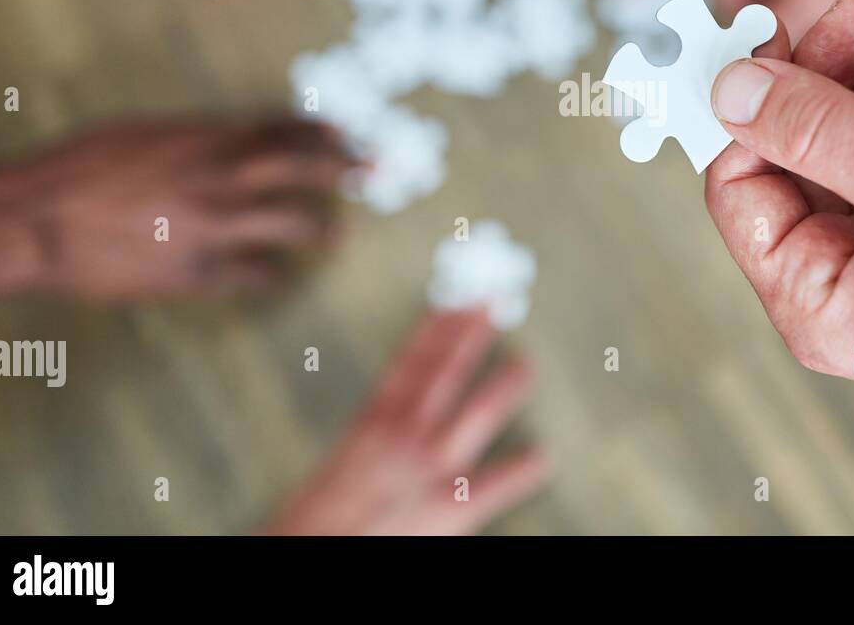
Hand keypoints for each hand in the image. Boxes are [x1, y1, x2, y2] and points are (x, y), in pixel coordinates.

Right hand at [0, 118, 357, 303]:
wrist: (37, 220)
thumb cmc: (81, 168)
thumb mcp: (143, 132)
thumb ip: (197, 135)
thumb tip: (240, 134)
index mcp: (205, 137)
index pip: (283, 127)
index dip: (320, 132)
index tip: (344, 135)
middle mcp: (220, 177)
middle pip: (305, 167)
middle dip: (346, 168)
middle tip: (373, 173)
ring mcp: (213, 226)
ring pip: (295, 223)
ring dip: (323, 228)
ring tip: (336, 234)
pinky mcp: (196, 272)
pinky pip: (254, 275)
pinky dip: (271, 274)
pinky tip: (278, 276)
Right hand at [270, 310, 547, 534]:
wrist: (312, 554)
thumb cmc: (313, 527)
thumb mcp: (335, 474)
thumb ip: (368, 455)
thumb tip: (383, 448)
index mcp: (370, 426)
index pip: (409, 362)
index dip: (436, 327)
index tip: (454, 300)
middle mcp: (405, 438)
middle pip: (445, 371)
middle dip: (471, 333)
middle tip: (493, 301)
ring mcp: (432, 468)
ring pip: (478, 414)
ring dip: (504, 387)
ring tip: (525, 364)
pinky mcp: (452, 505)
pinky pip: (497, 484)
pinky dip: (521, 471)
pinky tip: (541, 458)